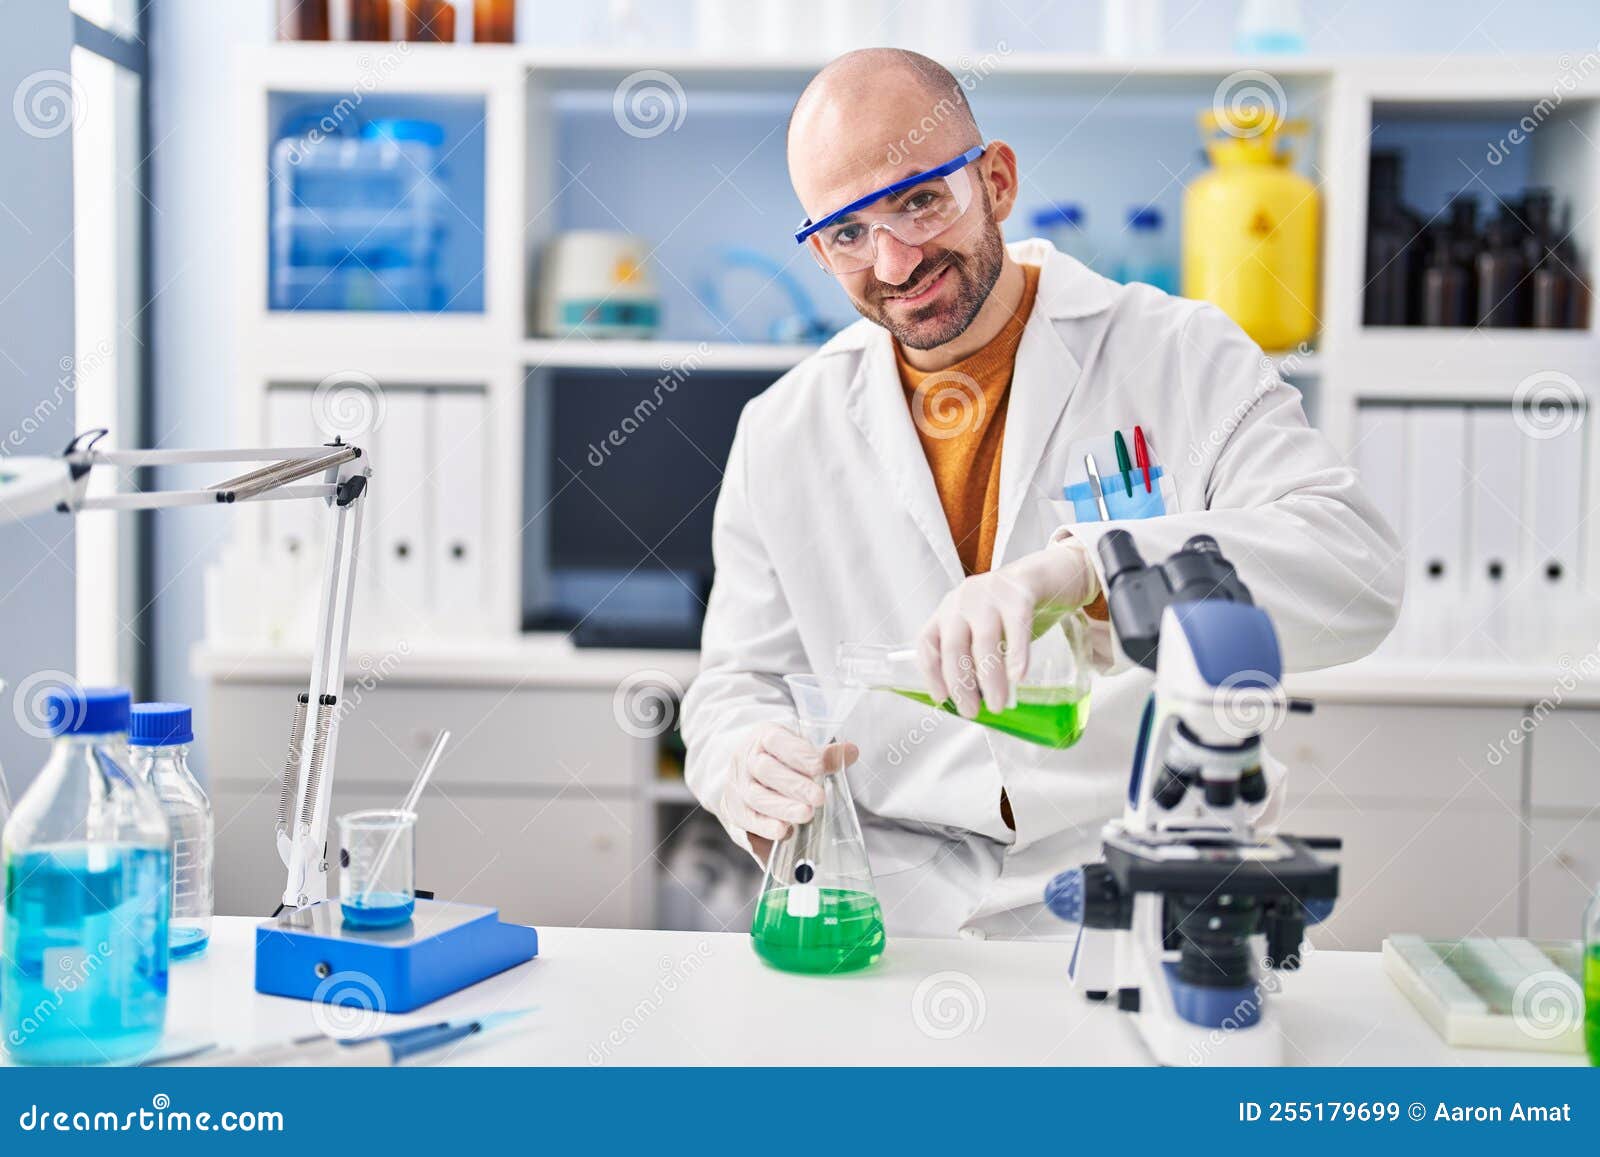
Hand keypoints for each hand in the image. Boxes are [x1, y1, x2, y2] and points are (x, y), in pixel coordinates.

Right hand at [720, 723, 858, 855]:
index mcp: (764, 737)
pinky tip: (782, 831)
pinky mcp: (735, 809)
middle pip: (766, 770)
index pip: (777, 741)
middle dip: (795, 785)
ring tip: (806, 815)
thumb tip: (851, 752)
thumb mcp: (798, 750)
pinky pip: (748, 818)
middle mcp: (747, 759)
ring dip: (782, 807)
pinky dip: (764, 826)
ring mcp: (739, 785)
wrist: (743, 771)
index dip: (798, 753)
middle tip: (819, 797)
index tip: (819, 767)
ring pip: (756, 796)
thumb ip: (824, 755)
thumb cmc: (778, 760)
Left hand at [917, 538, 1098, 717]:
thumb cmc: (1015, 610)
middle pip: (954, 646)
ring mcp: (990, 594)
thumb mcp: (988, 630)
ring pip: (985, 641)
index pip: (928, 643)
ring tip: (997, 703)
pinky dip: (1016, 653)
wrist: (1052, 573)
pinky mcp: (1019, 593)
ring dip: (989, 677)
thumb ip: (979, 657)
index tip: (942, 699)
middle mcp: (963, 599)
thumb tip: (979, 699)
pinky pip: (1016, 625)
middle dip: (961, 684)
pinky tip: (1018, 675)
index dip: (931, 674)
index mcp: (950, 610)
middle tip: (972, 711)